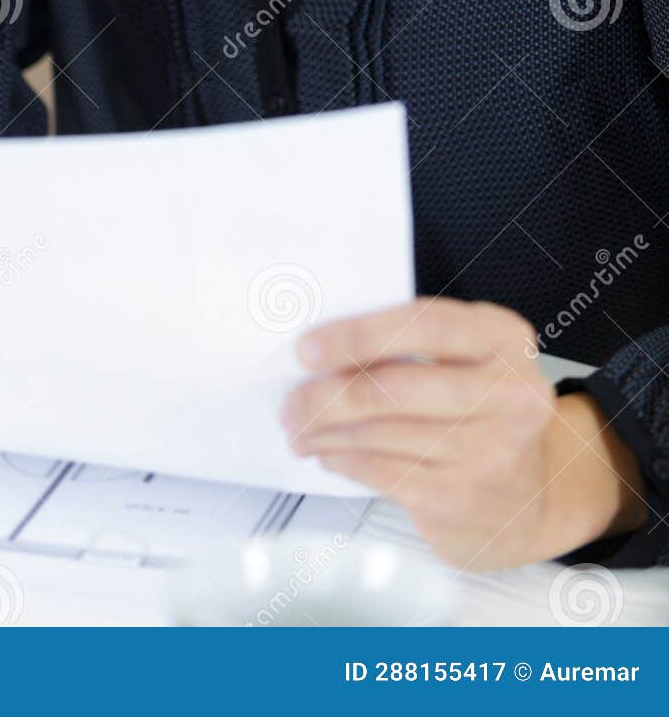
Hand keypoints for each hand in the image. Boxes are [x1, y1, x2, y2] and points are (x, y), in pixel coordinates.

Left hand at [280, 297, 647, 569]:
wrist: (534, 496)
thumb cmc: (483, 411)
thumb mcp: (469, 360)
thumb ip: (413, 344)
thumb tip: (323, 350)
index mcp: (505, 339)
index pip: (427, 326)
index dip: (360, 335)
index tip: (308, 349)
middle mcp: (509, 395)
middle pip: (394, 388)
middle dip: (326, 395)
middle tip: (290, 401)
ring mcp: (489, 452)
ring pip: (380, 434)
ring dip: (325, 430)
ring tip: (298, 427)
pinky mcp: (462, 498)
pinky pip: (381, 471)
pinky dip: (342, 459)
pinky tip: (327, 451)